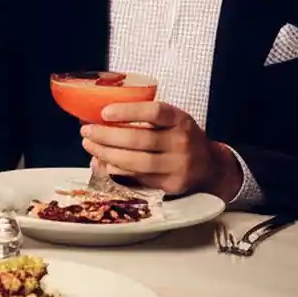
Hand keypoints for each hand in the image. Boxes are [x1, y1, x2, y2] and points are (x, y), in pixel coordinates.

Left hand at [80, 101, 242, 201]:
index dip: (128, 111)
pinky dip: (117, 170)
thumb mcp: (172, 121)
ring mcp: (177, 166)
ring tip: (90, 146)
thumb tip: (101, 119)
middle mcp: (181, 143)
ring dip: (107, 154)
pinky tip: (104, 163)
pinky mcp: (170, 185)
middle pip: (139, 140)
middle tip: (87, 131)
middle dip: (107, 136)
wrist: (210, 167)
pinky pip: (138, 178)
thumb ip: (145, 119)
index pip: (154, 112)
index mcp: (180, 121)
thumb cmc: (182, 138)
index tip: (104, 112)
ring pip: (136, 162)